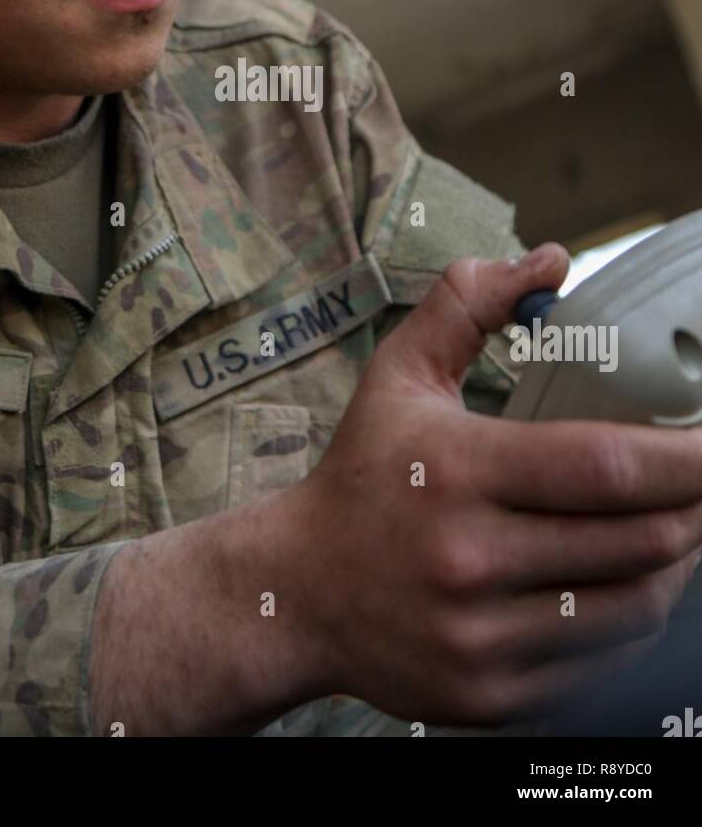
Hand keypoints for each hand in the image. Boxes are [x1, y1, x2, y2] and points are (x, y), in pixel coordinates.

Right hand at [278, 245, 701, 724]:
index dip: (685, 458)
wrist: (294, 592)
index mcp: (457, 470)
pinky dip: (627, 622)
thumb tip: (553, 259)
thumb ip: (470, 303)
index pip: (606, 467)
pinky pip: (597, 663)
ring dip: (672, 567)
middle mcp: (470, 560)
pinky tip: (620, 584)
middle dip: (694, 511)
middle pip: (637, 543)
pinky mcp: (488, 696)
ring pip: (631, 610)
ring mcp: (480, 639)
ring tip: (671, 530)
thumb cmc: (361, 474)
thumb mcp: (399, 373)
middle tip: (699, 484)